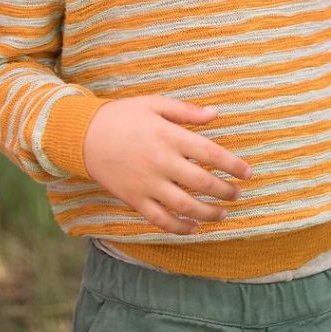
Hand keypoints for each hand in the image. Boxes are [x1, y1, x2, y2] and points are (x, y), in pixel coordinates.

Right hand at [82, 95, 251, 234]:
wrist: (83, 135)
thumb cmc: (122, 116)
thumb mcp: (154, 104)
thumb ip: (187, 111)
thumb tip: (216, 114)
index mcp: (169, 136)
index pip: (210, 153)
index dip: (233, 165)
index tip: (247, 173)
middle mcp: (161, 162)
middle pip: (202, 182)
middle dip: (225, 191)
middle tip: (237, 194)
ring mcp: (148, 184)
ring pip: (185, 205)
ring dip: (209, 213)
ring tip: (222, 214)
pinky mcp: (134, 199)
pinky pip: (161, 220)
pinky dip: (179, 228)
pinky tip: (193, 228)